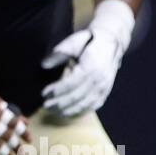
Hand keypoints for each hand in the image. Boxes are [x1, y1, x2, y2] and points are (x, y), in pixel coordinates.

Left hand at [41, 0, 133, 117]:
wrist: (110, 44)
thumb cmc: (89, 41)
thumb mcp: (73, 42)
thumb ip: (59, 53)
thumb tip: (44, 65)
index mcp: (91, 66)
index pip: (71, 83)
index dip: (57, 90)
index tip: (44, 93)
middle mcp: (99, 79)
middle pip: (77, 96)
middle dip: (60, 103)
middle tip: (46, 105)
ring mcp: (104, 87)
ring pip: (85, 104)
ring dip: (69, 110)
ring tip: (55, 111)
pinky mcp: (105, 92)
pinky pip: (93, 106)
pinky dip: (81, 111)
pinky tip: (69, 113)